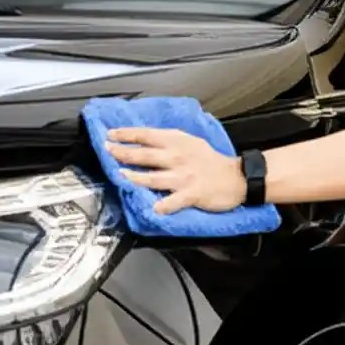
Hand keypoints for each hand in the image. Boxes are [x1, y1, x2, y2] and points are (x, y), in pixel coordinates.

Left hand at [104, 127, 246, 214]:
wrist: (236, 177)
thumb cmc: (211, 161)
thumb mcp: (191, 143)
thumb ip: (170, 143)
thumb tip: (145, 141)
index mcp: (178, 142)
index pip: (147, 135)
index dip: (127, 134)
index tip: (111, 134)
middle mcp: (178, 157)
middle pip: (145, 155)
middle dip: (123, 153)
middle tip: (107, 151)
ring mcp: (184, 177)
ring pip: (153, 177)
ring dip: (135, 177)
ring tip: (120, 177)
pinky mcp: (191, 194)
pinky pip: (173, 201)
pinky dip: (162, 206)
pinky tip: (153, 209)